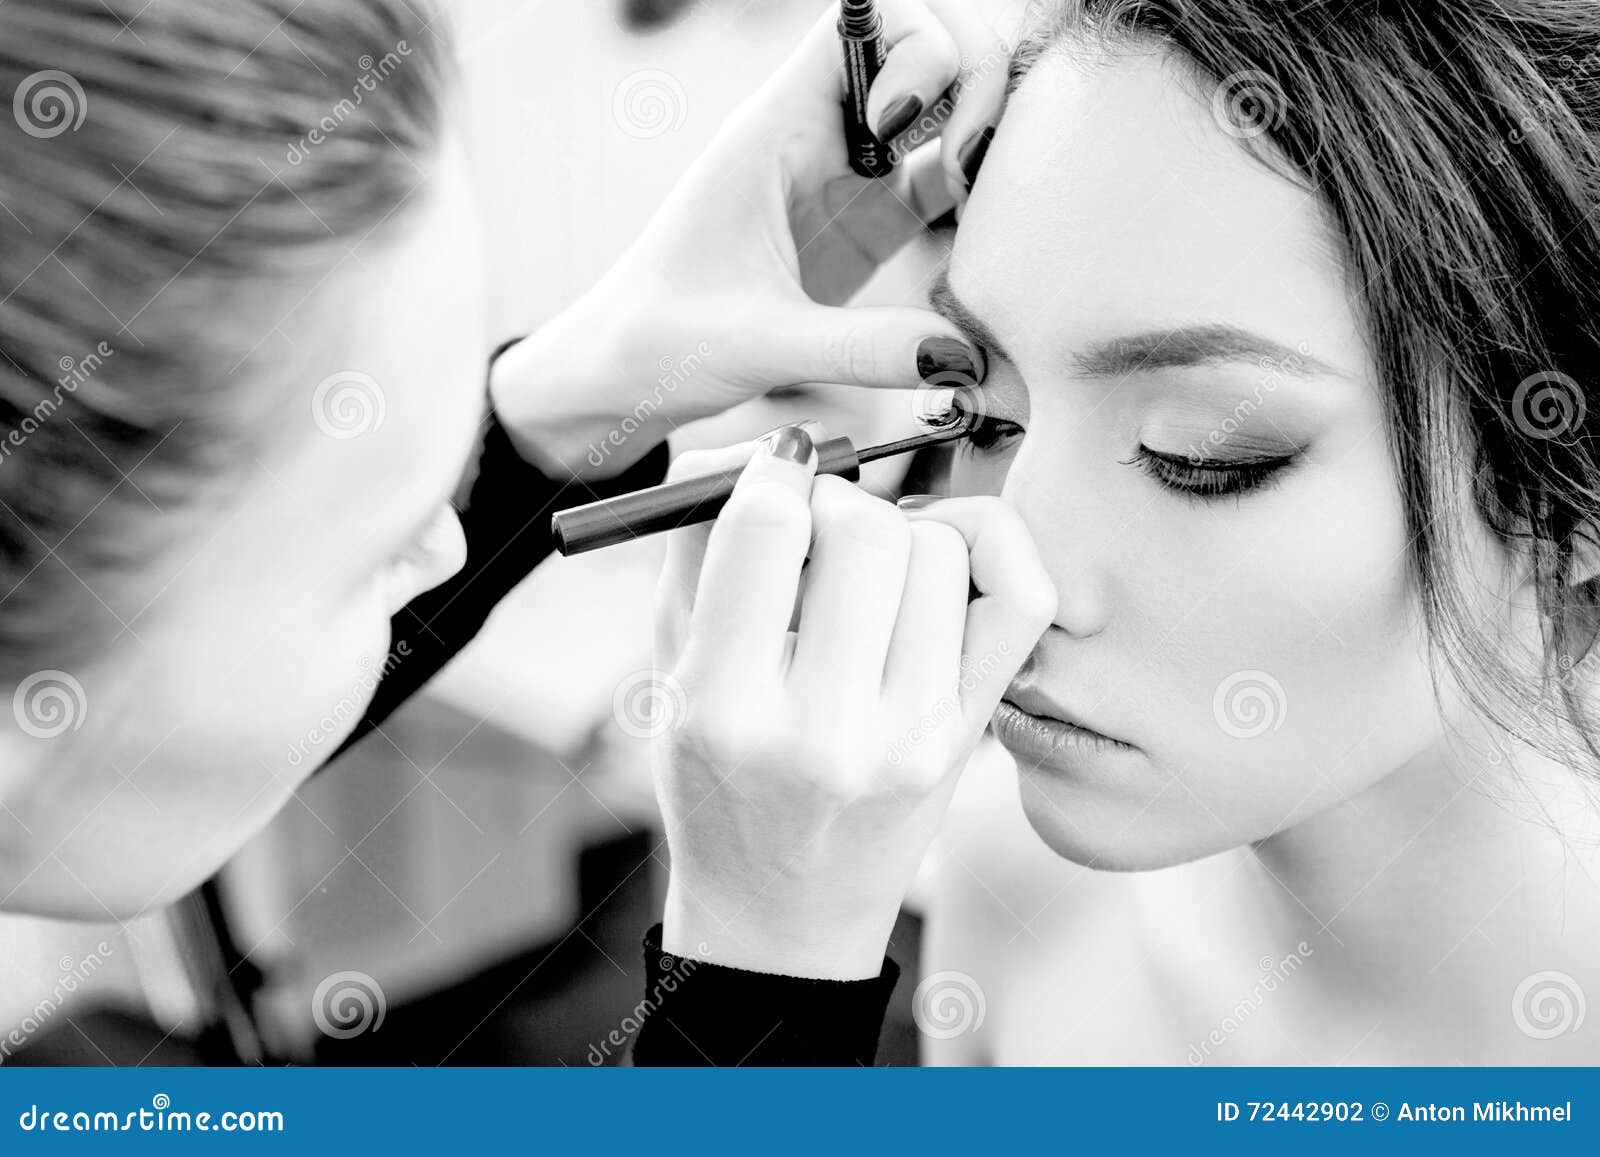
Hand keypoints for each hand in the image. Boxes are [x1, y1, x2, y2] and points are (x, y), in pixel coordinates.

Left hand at [495, 0, 1011, 478]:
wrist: (624, 378)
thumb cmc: (660, 341)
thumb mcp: (760, 344)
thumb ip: (861, 349)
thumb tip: (961, 357)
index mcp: (777, 128)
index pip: (863, 21)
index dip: (912, 45)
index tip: (907, 126)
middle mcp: (820, 138)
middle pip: (925, 50)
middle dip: (974, 82)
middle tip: (970, 168)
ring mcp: (849, 180)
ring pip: (944, 111)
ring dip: (984, 137)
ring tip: (987, 203)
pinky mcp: (866, 229)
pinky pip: (940, 182)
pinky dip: (977, 195)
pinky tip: (985, 242)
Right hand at [650, 429, 1054, 978]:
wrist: (784, 910)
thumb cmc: (717, 781)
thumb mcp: (671, 671)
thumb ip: (699, 544)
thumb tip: (770, 444)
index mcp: (724, 711)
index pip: (764, 529)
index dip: (771, 475)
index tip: (775, 477)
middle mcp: (824, 732)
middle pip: (863, 531)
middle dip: (837, 504)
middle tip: (817, 532)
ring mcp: (912, 739)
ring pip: (939, 549)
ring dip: (902, 532)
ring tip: (868, 574)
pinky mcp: (969, 737)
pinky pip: (1019, 593)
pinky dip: (991, 545)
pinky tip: (944, 564)